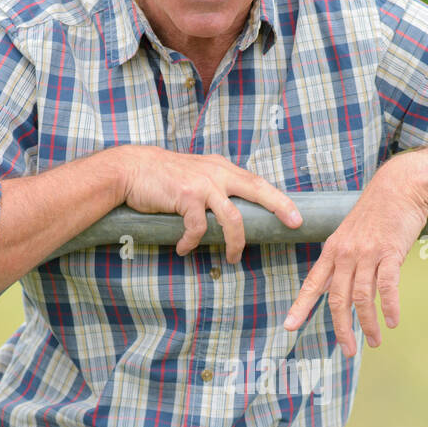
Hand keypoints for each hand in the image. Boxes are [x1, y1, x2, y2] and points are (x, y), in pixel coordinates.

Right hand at [114, 145, 300, 261]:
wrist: (132, 169)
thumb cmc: (163, 176)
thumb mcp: (196, 174)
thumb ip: (215, 187)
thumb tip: (231, 212)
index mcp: (222, 168)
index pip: (257, 182)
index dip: (278, 198)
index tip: (295, 214)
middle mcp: (217, 173)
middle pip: (257, 189)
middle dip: (279, 206)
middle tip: (293, 223)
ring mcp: (203, 184)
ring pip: (232, 219)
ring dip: (234, 243)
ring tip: (231, 258)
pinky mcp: (186, 197)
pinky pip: (197, 228)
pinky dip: (191, 243)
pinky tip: (182, 248)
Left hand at [282, 152, 427, 355]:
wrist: (399, 186)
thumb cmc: (376, 213)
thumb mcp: (348, 234)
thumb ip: (339, 262)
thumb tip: (328, 288)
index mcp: (333, 251)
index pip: (312, 283)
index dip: (300, 306)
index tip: (289, 327)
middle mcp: (346, 254)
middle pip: (338, 299)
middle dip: (341, 328)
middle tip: (348, 350)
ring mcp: (368, 253)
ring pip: (363, 297)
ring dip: (368, 324)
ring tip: (374, 341)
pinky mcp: (390, 252)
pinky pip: (387, 286)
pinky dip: (389, 307)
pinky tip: (392, 321)